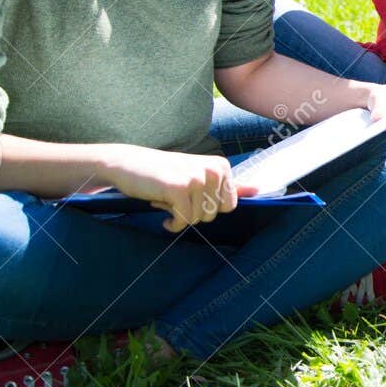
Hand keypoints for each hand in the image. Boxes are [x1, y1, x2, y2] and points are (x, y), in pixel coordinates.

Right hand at [101, 146, 255, 232]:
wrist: (127, 163)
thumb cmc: (165, 173)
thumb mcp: (199, 175)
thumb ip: (229, 184)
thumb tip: (258, 190)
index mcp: (221, 166)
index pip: (228, 206)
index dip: (206, 206)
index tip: (190, 194)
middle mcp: (214, 170)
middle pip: (214, 214)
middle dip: (192, 211)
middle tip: (175, 195)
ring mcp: (197, 178)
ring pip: (198, 219)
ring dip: (178, 215)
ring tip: (166, 196)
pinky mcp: (179, 188)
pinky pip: (183, 221)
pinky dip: (171, 222)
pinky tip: (159, 206)